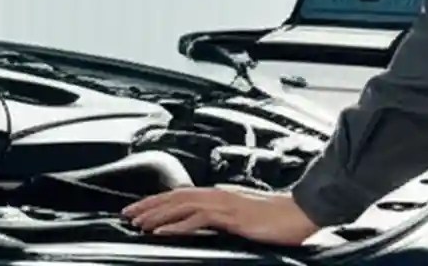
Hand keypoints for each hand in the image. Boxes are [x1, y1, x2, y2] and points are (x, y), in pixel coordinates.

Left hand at [121, 186, 319, 244]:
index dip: (158, 201)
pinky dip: (176, 225)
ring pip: (180, 205)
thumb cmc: (277, 218)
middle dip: (148, 205)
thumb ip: (225, 218)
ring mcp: (222, 203)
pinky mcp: (229, 215)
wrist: (300, 212)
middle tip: (127, 213)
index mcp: (219, 195)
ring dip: (156, 214)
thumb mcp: (244, 217)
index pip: (182, 195)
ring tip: (137, 222)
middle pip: (174, 197)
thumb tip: (208, 225)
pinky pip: (196, 219)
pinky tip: (161, 231)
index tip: (140, 209)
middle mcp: (217, 194)